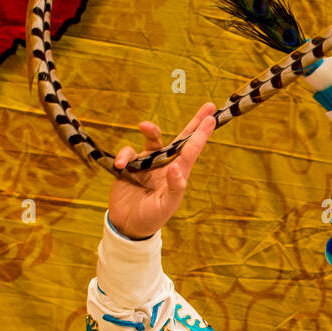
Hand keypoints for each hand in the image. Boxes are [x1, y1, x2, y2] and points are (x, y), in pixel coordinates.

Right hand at [107, 102, 215, 239]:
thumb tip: (177, 167)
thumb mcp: (165, 206)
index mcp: (178, 173)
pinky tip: (120, 166)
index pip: (192, 150)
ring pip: (152, 138)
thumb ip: (173, 187)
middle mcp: (166, 164)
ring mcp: (149, 163)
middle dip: (194, 122)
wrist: (128, 225)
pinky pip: (128, 152)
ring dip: (150, 130)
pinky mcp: (131, 165)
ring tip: (143, 125)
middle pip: (182, 138)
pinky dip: (123, 155)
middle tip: (208, 106)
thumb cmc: (151, 217)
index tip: (211, 118)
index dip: (201, 134)